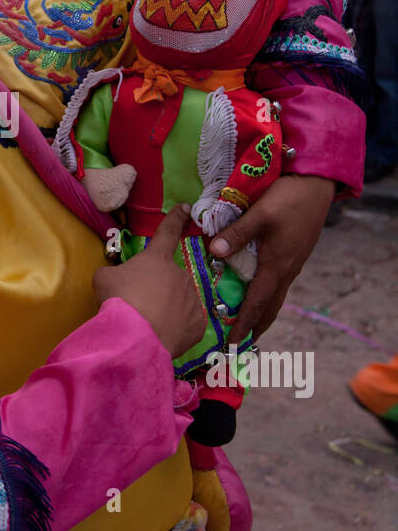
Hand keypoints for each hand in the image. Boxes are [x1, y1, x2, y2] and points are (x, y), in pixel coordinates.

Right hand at [92, 203, 206, 360]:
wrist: (134, 337)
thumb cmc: (118, 300)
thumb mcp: (104, 278)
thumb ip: (115, 273)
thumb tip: (118, 279)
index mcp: (157, 259)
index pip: (167, 232)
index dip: (176, 218)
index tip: (185, 208)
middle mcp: (180, 275)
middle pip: (169, 278)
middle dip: (158, 289)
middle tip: (139, 305)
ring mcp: (192, 300)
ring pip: (180, 301)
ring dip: (167, 309)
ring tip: (148, 324)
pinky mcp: (198, 325)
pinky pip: (186, 324)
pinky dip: (175, 329)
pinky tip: (160, 335)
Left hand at [209, 174, 334, 341]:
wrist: (317, 185)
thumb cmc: (289, 198)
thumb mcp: (261, 214)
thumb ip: (237, 233)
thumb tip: (214, 251)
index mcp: (277, 265)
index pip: (257, 303)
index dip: (244, 324)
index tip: (233, 344)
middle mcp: (286, 270)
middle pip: (270, 307)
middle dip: (255, 327)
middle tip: (240, 344)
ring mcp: (292, 263)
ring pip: (275, 296)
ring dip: (261, 313)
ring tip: (247, 325)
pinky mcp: (293, 255)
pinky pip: (277, 284)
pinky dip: (266, 296)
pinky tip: (256, 291)